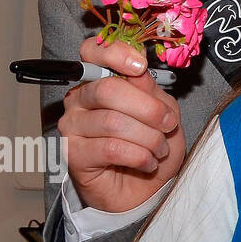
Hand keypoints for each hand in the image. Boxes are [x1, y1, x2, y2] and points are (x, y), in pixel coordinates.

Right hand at [56, 35, 184, 212]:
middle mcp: (80, 100)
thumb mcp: (163, 111)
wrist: (145, 188)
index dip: (116, 53)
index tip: (141, 66)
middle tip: (168, 124)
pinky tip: (148, 163)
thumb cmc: (151, 144)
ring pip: (113, 122)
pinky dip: (139, 155)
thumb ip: (151, 90)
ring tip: (160, 149)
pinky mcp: (72, 155)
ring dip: (148, 138)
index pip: (92, 53)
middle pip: (108, 89)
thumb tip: (140, 73)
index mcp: (100, 80)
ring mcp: (72, 127)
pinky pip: (110, 148)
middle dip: (148, 108)